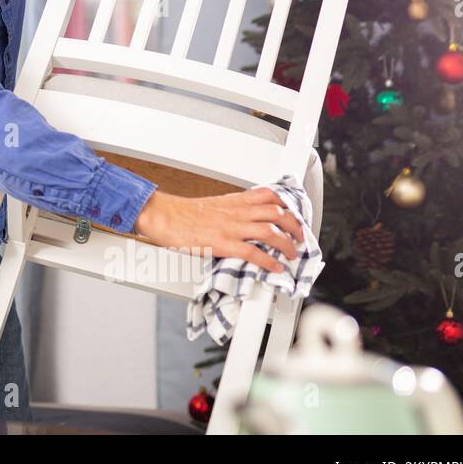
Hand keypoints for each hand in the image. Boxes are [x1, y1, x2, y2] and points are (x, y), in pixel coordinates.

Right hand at [132, 186, 303, 274]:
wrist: (162, 215)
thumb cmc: (181, 214)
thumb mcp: (211, 207)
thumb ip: (229, 212)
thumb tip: (242, 222)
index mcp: (233, 201)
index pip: (269, 196)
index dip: (288, 205)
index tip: (296, 215)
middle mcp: (236, 212)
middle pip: (277, 212)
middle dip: (295, 226)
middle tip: (300, 238)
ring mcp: (230, 227)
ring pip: (270, 230)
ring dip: (287, 244)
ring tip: (292, 254)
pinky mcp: (222, 243)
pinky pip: (252, 252)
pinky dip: (267, 261)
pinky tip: (274, 267)